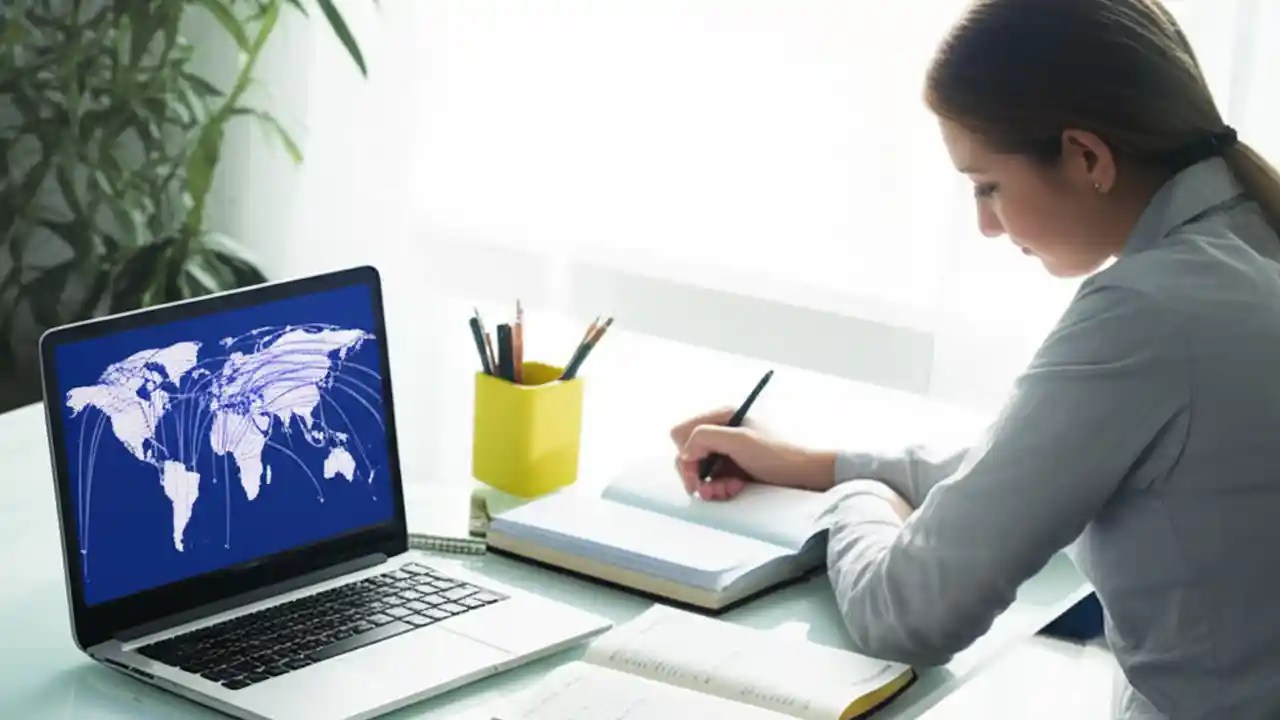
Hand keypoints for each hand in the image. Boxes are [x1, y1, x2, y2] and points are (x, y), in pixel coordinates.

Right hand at [670, 407, 835, 500]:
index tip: (697, 471)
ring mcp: (727, 451)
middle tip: (705, 488)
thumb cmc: (778, 454)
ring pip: (698, 471)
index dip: (686, 453)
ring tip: (727, 490)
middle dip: (695, 473)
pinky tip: (734, 490)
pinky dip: (718, 489)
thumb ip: (705, 437)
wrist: (806, 474)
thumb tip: (684, 453)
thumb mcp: (740, 441)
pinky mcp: (733, 469)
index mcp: (723, 416)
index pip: (682, 432)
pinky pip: (712, 481)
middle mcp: (722, 431)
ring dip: (708, 484)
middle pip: (687, 453)